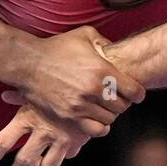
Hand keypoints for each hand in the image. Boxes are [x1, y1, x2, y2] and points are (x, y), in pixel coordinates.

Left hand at [0, 92, 93, 165]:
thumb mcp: (40, 86)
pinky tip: (63, 150)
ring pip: (48, 164)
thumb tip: (5, 95)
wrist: (97, 87)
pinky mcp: (78, 141)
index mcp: (28, 118)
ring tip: (38, 164)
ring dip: (42, 165)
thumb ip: (21, 95)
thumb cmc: (64, 81)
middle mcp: (43, 133)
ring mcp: (61, 140)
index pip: (5, 141)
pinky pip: (69, 155)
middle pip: (24, 160)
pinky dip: (65, 154)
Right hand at [15, 26, 144, 136]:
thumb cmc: (56, 48)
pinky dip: (99, 126)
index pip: (135, 91)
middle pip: (123, 106)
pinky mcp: (69, 116)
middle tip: (115, 98)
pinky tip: (95, 118)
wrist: (28, 63)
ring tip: (103, 106)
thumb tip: (116, 52)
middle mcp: (94, 90)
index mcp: (103, 70)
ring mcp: (81, 105)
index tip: (135, 93)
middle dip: (122, 102)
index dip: (137, 93)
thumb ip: (105, 42)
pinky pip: (95, 130)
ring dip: (109, 113)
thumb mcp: (85, 35)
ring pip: (110, 119)